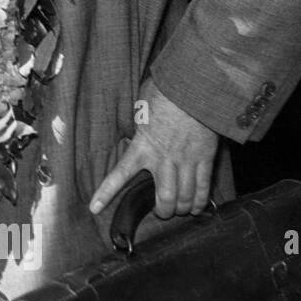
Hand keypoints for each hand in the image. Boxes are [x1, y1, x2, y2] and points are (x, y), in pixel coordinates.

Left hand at [90, 78, 219, 219]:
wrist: (194, 89)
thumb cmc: (164, 94)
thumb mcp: (140, 110)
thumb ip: (138, 125)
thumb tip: (135, 123)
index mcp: (142, 147)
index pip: (119, 175)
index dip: (105, 194)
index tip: (94, 208)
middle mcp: (164, 159)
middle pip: (165, 199)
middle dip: (163, 211)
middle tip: (161, 212)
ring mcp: (186, 160)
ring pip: (185, 197)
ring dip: (182, 208)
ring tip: (180, 210)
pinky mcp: (205, 158)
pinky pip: (204, 187)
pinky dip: (201, 201)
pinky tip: (198, 208)